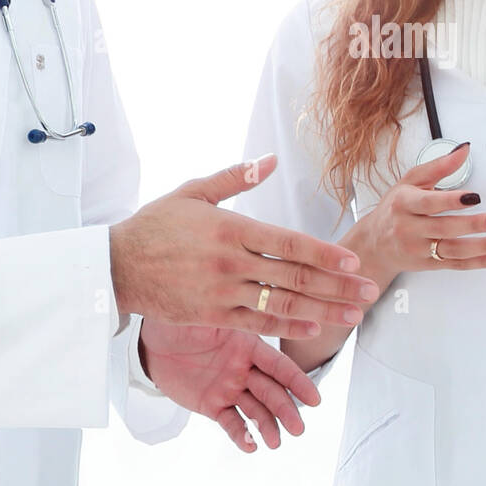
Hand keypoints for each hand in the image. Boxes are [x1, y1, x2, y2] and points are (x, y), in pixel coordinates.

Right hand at [109, 153, 378, 337]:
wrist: (115, 266)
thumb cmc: (156, 224)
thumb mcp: (193, 191)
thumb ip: (236, 177)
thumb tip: (271, 158)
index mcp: (231, 228)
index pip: (289, 243)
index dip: (325, 254)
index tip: (353, 262)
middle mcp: (230, 262)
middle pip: (294, 276)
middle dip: (338, 286)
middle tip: (370, 291)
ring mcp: (221, 292)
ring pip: (281, 304)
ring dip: (323, 310)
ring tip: (354, 315)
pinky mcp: (212, 315)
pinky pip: (256, 324)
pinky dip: (288, 327)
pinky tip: (315, 327)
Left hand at [139, 319, 319, 451]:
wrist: (152, 340)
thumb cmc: (182, 318)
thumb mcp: (209, 314)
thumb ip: (235, 316)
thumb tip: (261, 299)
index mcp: (248, 345)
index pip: (279, 365)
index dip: (297, 381)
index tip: (314, 398)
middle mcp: (244, 369)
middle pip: (272, 392)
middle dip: (287, 410)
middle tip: (298, 429)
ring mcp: (230, 388)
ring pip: (255, 410)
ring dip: (268, 427)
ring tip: (275, 443)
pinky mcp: (213, 404)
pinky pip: (230, 422)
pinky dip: (241, 435)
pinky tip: (250, 446)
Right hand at [349, 142, 485, 289]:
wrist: (375, 244)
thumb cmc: (395, 209)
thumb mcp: (410, 181)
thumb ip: (438, 166)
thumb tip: (463, 150)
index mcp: (404, 204)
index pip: (428, 203)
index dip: (451, 201)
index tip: (474, 197)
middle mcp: (409, 229)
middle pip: (445, 229)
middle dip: (476, 225)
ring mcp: (420, 250)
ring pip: (455, 251)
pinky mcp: (430, 265)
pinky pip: (459, 265)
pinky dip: (483, 263)